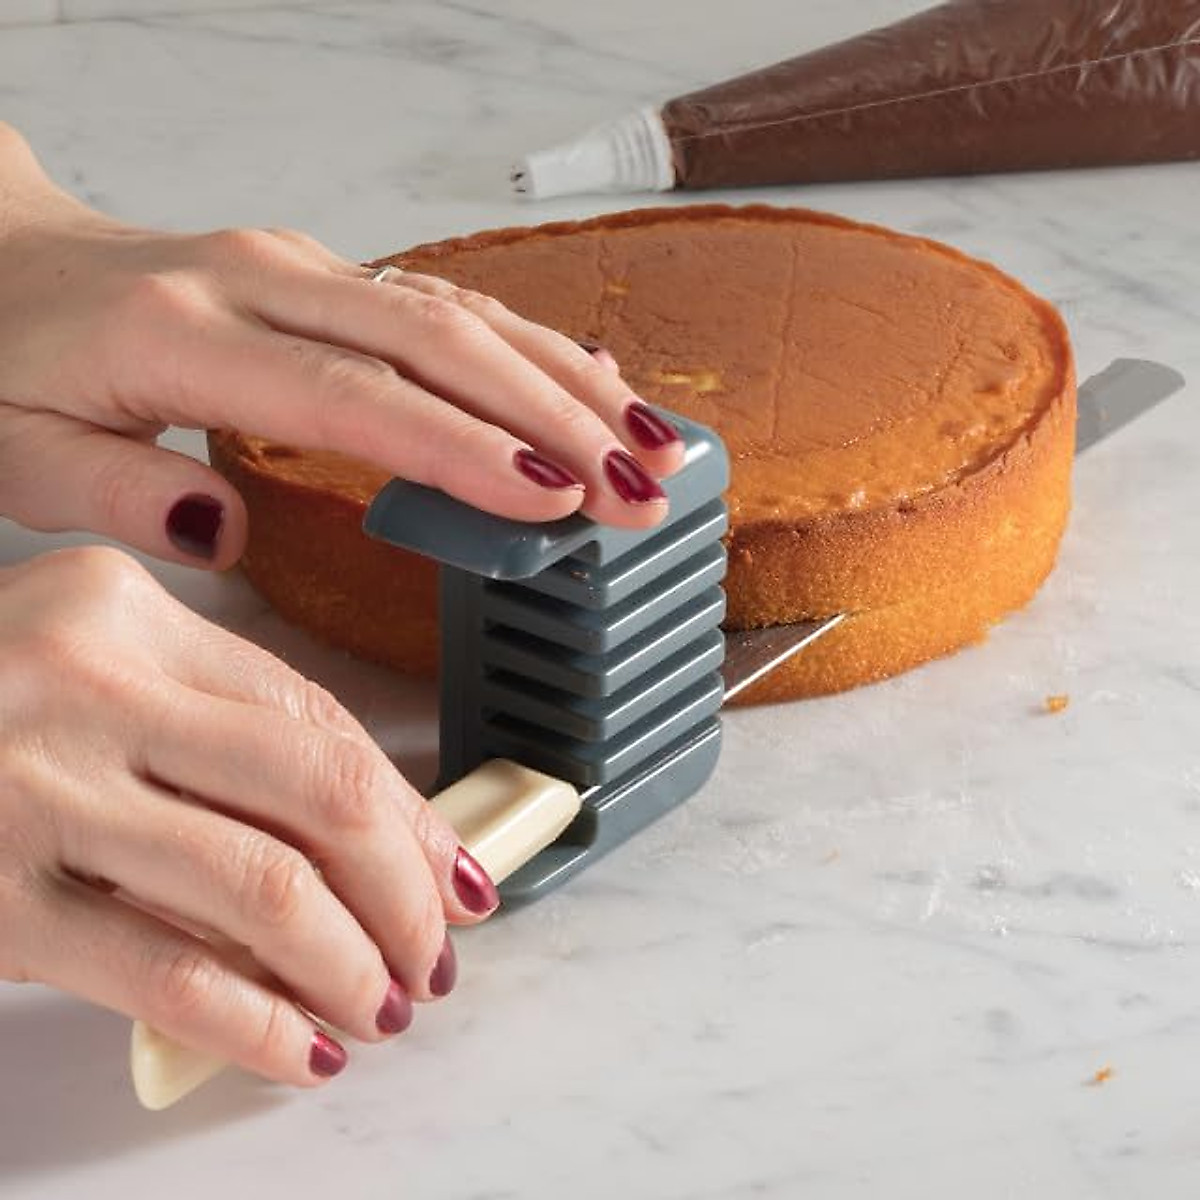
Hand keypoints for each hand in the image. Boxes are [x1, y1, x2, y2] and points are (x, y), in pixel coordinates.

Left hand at [0, 122, 683, 568]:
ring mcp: (309, 272)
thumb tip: (229, 529)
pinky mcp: (333, 277)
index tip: (557, 498)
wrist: (5, 266)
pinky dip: (531, 346)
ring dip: (569, 379)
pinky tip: (592, 381)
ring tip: (653, 444)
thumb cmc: (12, 370)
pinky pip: (450, 303)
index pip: (355, 397)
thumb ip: (120, 497)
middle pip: (442, 344)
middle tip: (642, 490)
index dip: (466, 449)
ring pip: (464, 314)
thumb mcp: (19, 456)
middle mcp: (266, 287)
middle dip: (559, 419)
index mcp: (187, 337)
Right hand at [0, 547, 496, 1085]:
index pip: (319, 720)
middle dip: (405, 890)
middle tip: (435, 951)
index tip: (455, 872)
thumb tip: (371, 833)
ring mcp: (30, 787)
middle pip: (320, 794)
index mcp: (126, 611)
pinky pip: (162, 971)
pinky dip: (255, 1022)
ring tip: (384, 1006)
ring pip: (263, 886)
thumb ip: (207, 727)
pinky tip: (301, 1052)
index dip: (409, 810)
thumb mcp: (83, 672)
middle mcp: (87, 681)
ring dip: (351, 963)